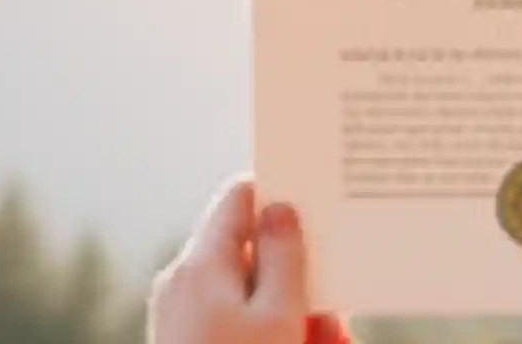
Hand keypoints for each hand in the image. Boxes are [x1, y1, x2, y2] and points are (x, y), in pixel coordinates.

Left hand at [148, 176, 346, 343]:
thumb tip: (280, 207)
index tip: (319, 202)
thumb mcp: (278, 316)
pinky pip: (237, 325)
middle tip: (339, 294)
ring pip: (250, 295)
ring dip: (294, 310)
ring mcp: (181, 317)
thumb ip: (284, 255)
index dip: (281, 193)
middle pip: (251, 253)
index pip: (240, 197)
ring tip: (333, 339)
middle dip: (299, 271)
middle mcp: (184, 282)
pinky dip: (272, 333)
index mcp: (201, 262)